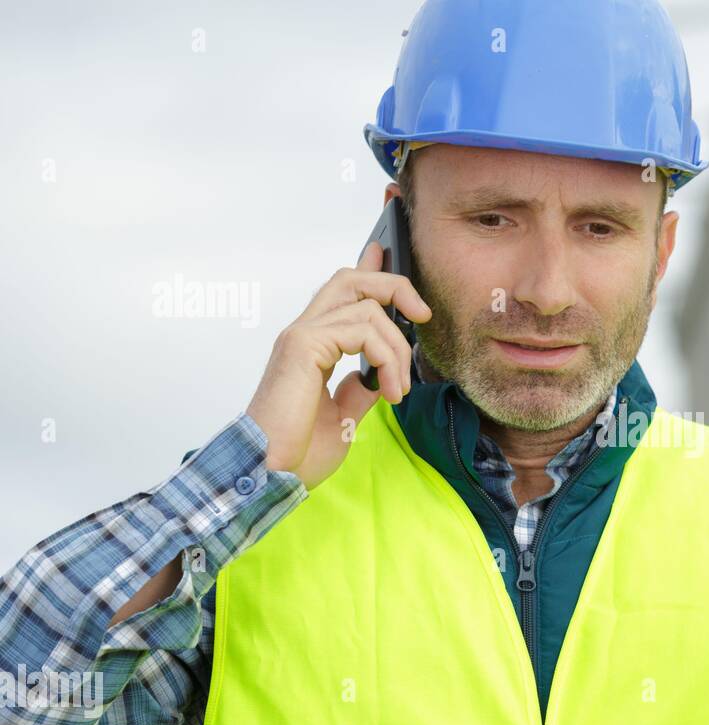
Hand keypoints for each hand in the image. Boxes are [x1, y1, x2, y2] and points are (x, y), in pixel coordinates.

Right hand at [244, 241, 432, 489]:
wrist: (271, 474)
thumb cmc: (297, 453)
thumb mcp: (343, 418)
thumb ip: (358, 390)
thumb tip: (376, 376)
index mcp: (310, 347)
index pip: (341, 293)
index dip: (367, 269)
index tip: (383, 250)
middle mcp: (303, 333)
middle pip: (351, 279)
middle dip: (394, 286)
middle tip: (422, 315)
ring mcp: (301, 337)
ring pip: (367, 307)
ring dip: (397, 350)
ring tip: (398, 389)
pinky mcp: (302, 346)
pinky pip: (362, 330)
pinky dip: (387, 358)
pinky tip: (389, 391)